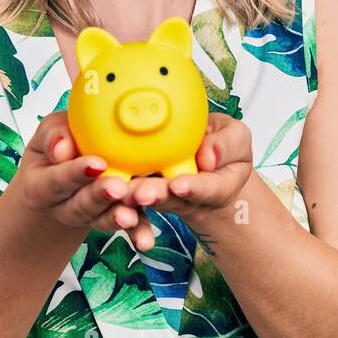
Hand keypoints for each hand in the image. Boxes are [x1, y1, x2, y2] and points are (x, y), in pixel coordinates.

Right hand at [15, 111, 151, 247]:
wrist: (66, 173)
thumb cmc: (59, 147)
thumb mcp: (49, 135)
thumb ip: (53, 137)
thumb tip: (62, 148)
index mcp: (42, 185)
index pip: (57, 180)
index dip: (75, 173)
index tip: (96, 164)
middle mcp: (65, 206)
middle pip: (81, 205)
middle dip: (100, 196)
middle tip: (118, 187)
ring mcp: (90, 216)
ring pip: (102, 219)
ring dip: (117, 217)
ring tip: (130, 215)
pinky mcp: (114, 217)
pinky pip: (126, 226)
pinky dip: (137, 231)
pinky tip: (146, 238)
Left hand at [114, 114, 254, 229]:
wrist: (204, 155)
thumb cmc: (223, 147)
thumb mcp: (237, 140)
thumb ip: (227, 145)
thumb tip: (208, 156)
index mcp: (216, 187)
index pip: (207, 189)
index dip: (194, 188)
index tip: (180, 185)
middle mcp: (185, 194)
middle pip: (170, 197)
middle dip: (155, 195)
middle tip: (142, 194)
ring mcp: (161, 192)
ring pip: (145, 194)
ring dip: (132, 194)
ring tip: (120, 190)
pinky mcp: (139, 184)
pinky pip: (126, 184)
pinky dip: (114, 180)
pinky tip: (100, 174)